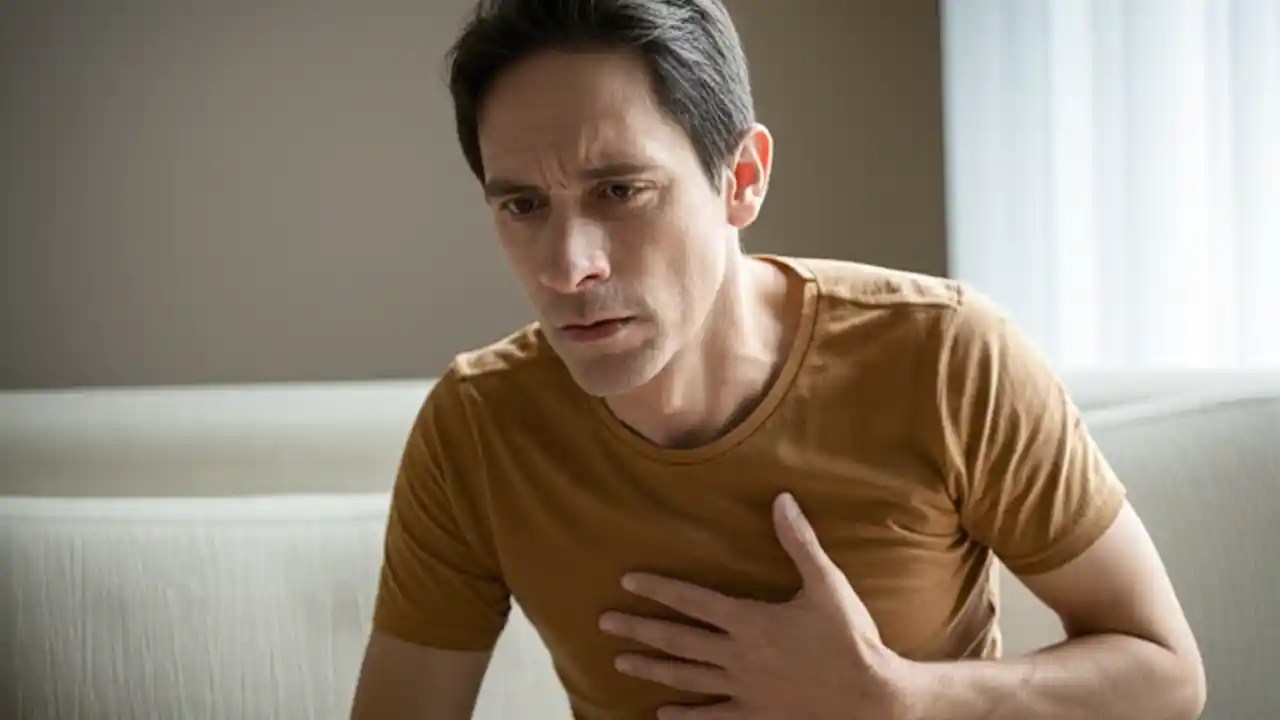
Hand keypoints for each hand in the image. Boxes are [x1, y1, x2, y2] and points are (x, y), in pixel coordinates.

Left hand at [599, 493, 914, 718]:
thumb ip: (800, 542)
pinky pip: (711, 718)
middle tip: (604, 621)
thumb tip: (781, 499)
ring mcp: (743, 690)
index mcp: (749, 621)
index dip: (659, 589)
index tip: (627, 582)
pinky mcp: (755, 716)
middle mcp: (737, 656)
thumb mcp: (827, 585)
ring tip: (620, 662)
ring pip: (686, 677)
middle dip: (639, 628)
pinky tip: (662, 714)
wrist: (872, 699)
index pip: (693, 601)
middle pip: (677, 639)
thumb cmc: (850, 639)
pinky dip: (685, 717)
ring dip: (650, 668)